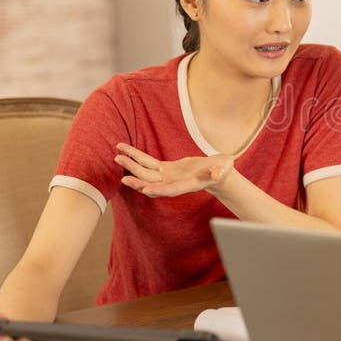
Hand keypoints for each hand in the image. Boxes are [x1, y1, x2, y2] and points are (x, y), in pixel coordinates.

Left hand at [114, 143, 233, 197]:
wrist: (218, 171)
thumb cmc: (222, 170)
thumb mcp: (223, 169)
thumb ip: (219, 172)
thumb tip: (217, 173)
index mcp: (187, 185)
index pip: (171, 189)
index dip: (159, 190)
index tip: (145, 190)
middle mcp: (173, 183)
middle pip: (152, 182)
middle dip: (138, 180)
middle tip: (123, 177)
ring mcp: (167, 176)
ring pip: (145, 172)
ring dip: (131, 166)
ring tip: (117, 157)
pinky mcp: (165, 168)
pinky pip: (147, 163)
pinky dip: (136, 157)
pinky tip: (124, 151)